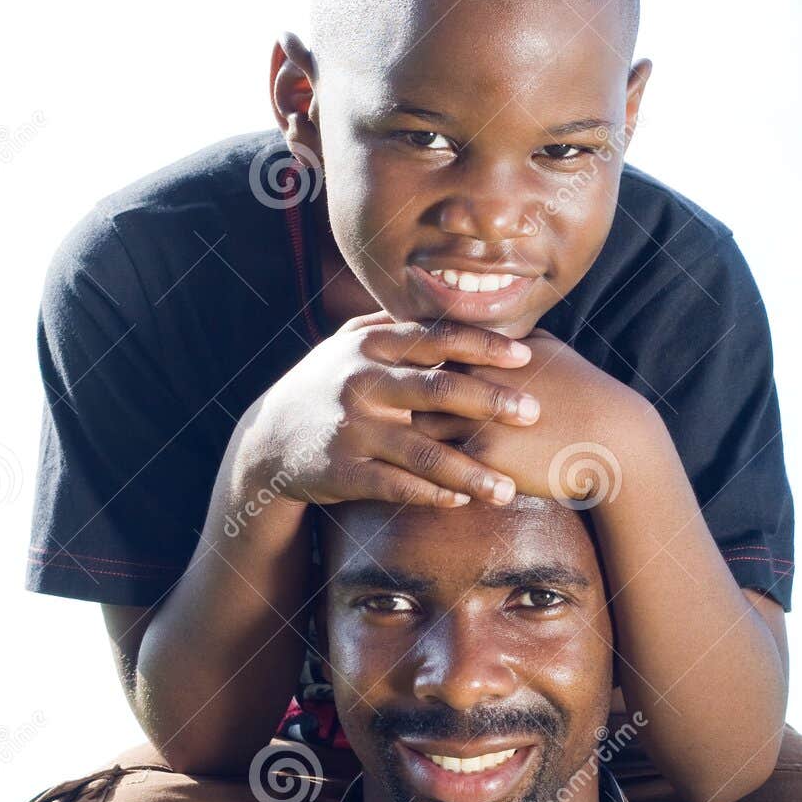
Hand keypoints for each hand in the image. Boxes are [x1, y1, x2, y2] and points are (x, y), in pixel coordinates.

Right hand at [250, 312, 541, 507]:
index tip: (526, 358)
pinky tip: (462, 501)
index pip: (436, 338)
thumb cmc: (325, 388)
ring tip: (508, 489)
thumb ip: (396, 325)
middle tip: (533, 414)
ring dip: (471, 471)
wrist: (268, 441)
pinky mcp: (340, 470)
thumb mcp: (348, 346)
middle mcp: (360, 382)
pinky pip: (395, 485)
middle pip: (438, 389)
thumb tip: (455, 299)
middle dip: (491, 401)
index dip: (483, 346)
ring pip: (422, 451)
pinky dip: (431, 494)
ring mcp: (350, 428)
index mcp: (370, 345)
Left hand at [412, 328, 641, 501]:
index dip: (415, 372)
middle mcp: (475, 378)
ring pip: (420, 429)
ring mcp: (475, 417)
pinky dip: (432, 471)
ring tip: (416, 453)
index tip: (408, 387)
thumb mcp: (547, 350)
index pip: (426, 355)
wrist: (614, 438)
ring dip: (417, 441)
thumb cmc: (584, 392)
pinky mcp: (483, 457)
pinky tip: (433, 477)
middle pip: (415, 391)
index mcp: (484, 351)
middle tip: (403, 422)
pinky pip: (439, 465)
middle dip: (410, 407)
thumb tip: (488, 336)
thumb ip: (508, 341)